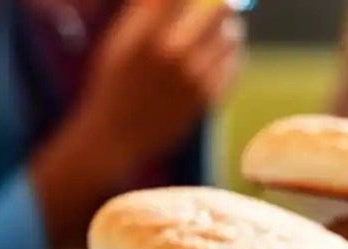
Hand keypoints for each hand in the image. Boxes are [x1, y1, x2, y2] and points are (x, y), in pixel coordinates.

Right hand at [76, 0, 243, 167]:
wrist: (116, 136)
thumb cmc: (114, 83)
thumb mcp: (118, 41)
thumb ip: (143, 10)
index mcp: (146, 34)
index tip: (194, 0)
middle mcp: (173, 53)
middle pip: (218, 9)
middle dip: (218, 5)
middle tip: (216, 7)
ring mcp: (194, 77)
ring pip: (231, 35)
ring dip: (227, 28)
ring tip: (217, 31)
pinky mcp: (207, 97)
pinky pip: (233, 63)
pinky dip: (229, 54)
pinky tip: (215, 55)